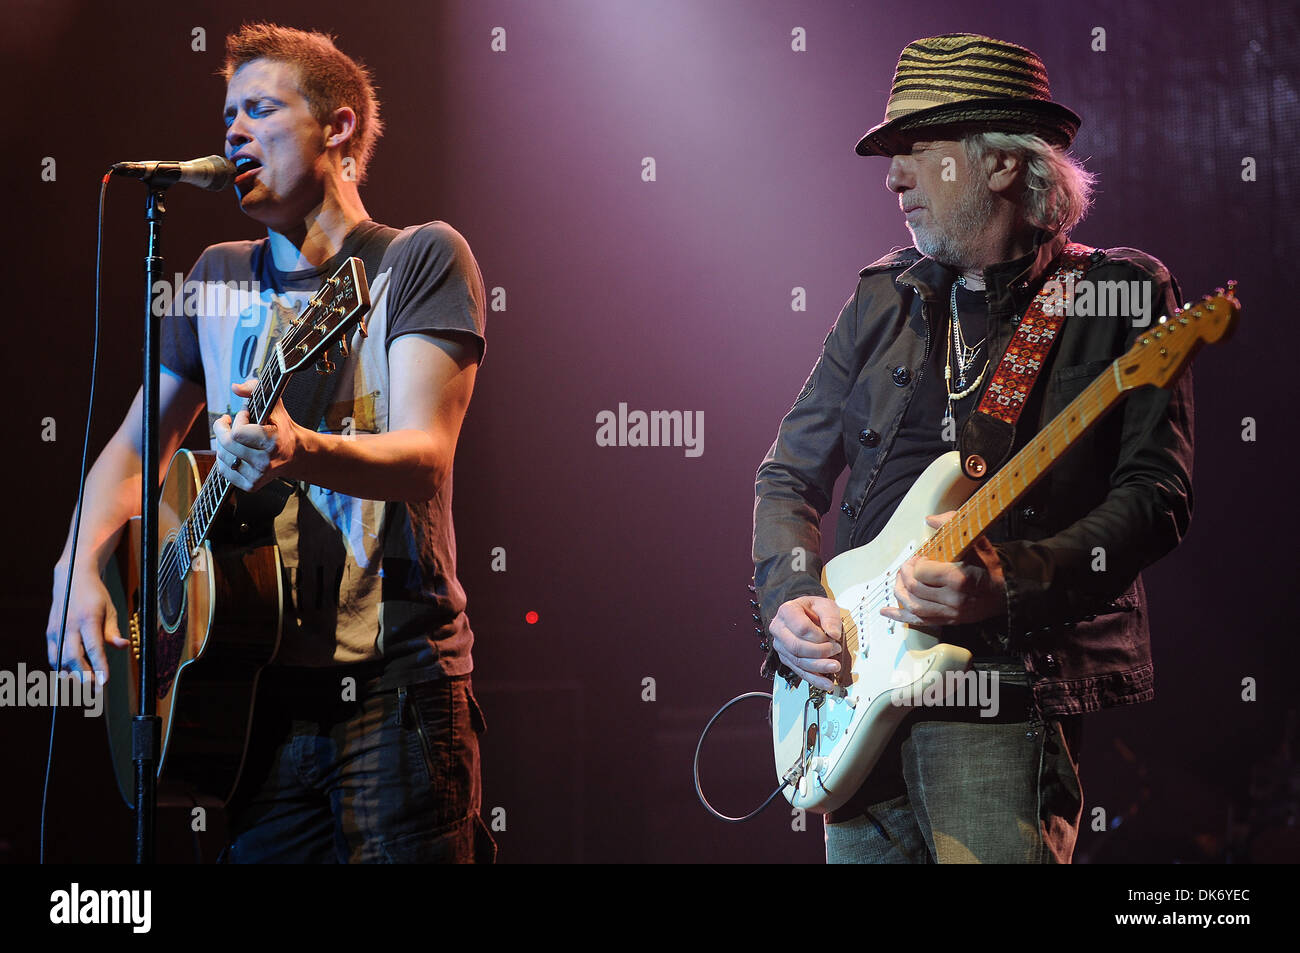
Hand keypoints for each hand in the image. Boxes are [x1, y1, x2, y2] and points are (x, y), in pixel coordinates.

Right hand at [47, 561, 127, 685]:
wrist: (72, 579)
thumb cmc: (95, 596)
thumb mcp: (110, 610)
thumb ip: (113, 631)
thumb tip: (123, 646)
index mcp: (88, 618)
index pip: (94, 647)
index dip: (99, 666)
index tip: (104, 682)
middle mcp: (69, 625)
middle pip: (73, 657)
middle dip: (84, 676)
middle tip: (95, 689)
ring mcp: (56, 629)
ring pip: (60, 659)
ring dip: (72, 674)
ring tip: (86, 683)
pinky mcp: (50, 632)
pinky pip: (53, 655)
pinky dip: (62, 666)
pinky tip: (73, 673)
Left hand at [212, 378, 301, 491]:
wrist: (296, 455)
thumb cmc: (283, 428)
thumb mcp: (275, 405)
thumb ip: (256, 389)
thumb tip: (235, 387)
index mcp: (272, 443)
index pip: (237, 433)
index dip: (237, 420)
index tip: (244, 414)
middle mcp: (265, 463)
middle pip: (226, 444)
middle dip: (223, 429)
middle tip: (227, 422)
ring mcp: (257, 476)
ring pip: (222, 457)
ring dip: (222, 444)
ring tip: (232, 436)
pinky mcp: (251, 485)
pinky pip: (224, 471)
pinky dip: (224, 459)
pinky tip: (233, 451)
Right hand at [769, 595, 843, 690]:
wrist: (807, 615)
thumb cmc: (814, 609)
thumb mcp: (825, 605)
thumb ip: (830, 617)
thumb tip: (833, 634)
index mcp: (787, 611)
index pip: (801, 628)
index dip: (819, 636)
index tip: (832, 637)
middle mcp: (779, 629)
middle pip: (796, 647)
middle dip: (819, 652)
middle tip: (836, 650)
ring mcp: (781, 645)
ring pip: (798, 661)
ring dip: (818, 667)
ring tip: (835, 667)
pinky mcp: (787, 658)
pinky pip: (800, 671)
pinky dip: (814, 679)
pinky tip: (826, 683)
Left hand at [881, 510, 1005, 626]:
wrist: (1006, 594)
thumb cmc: (990, 567)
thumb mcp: (977, 541)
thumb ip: (953, 525)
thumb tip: (930, 519)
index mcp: (959, 578)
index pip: (922, 572)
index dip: (916, 562)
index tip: (920, 556)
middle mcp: (953, 599)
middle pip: (914, 588)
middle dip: (905, 573)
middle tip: (908, 565)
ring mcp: (950, 613)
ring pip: (913, 605)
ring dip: (900, 591)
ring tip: (899, 580)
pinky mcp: (947, 621)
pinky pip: (919, 621)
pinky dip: (900, 617)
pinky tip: (887, 611)